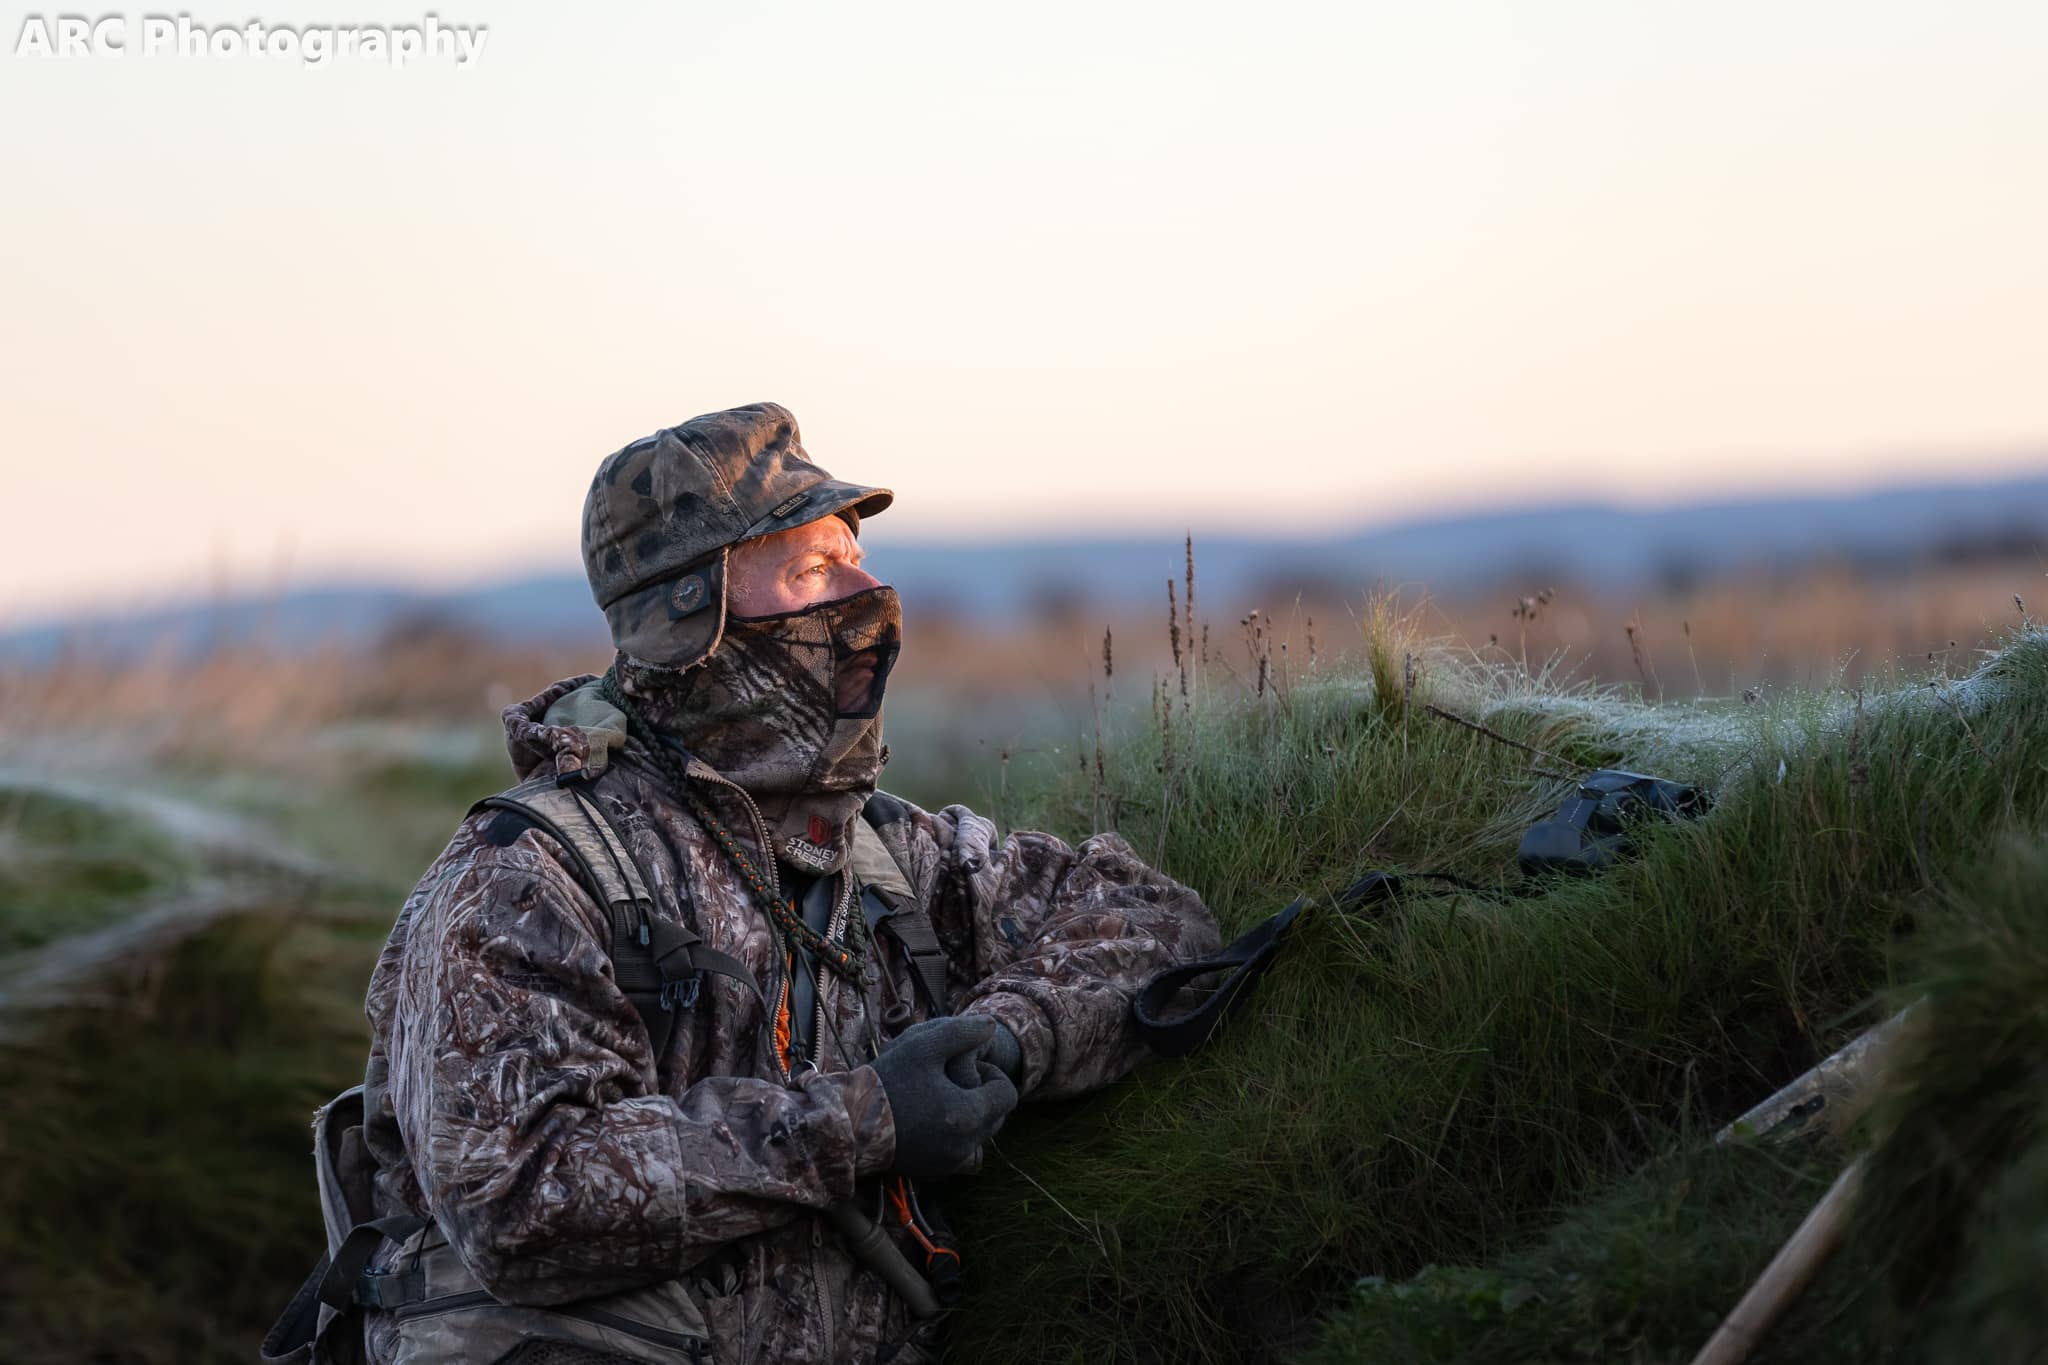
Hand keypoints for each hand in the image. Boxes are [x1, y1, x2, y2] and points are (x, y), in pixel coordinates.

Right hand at [868, 1016, 1018, 1179]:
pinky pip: (960, 1153)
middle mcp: (964, 1146)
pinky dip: (954, 1136)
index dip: (992, 1074)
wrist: (848, 1125)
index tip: (966, 1067)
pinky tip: (932, 1119)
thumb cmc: (886, 1081)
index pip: (1007, 1094)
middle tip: (954, 1081)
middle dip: (983, 1096)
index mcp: (967, 1116)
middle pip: (997, 1117)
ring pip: (980, 1137)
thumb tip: (991, 1026)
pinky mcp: (933, 1172)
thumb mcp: (923, 1046)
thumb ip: (961, 1032)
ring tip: (943, 1098)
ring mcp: (949, 1163)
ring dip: (971, 1116)